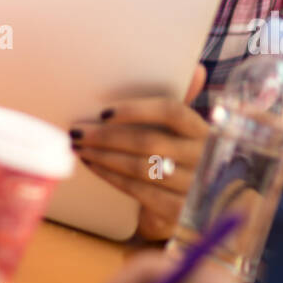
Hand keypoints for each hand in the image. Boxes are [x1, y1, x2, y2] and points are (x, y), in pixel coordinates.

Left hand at [70, 65, 209, 241]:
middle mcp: (203, 158)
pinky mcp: (178, 212)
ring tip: (80, 148)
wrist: (196, 210)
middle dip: (106, 136)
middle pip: (148, 141)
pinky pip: (138, 191)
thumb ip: (185, 101)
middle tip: (78, 131)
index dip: (138, 110)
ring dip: (104, 156)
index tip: (104, 112)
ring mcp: (193, 187)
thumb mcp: (187, 134)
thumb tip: (197, 69)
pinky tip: (94, 167)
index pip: (173, 112)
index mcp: (205, 131)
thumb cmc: (184, 160)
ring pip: (139, 167)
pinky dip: (112, 177)